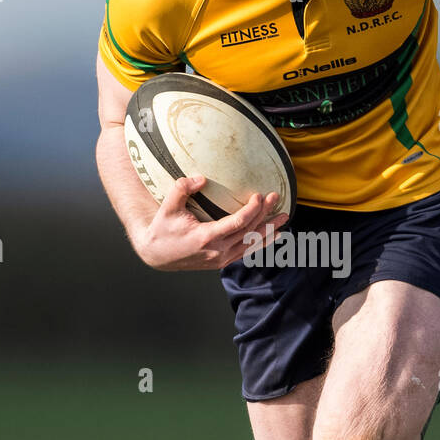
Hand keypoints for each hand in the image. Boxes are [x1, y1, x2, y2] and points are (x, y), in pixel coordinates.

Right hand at [131, 175, 288, 270]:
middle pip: (249, 232)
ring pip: (251, 244)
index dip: (252, 210)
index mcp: (206, 238)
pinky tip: (274, 235)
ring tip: (283, 218)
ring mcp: (221, 259)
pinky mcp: (222, 261)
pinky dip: (261, 243)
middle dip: (264, 214)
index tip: (259, 196)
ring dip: (269, 230)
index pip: (238, 223)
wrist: (156, 255)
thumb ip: (182, 189)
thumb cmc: (162, 229)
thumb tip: (201, 178)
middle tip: (276, 198)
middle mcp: (217, 251)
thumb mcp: (168, 206)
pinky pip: (246, 252)